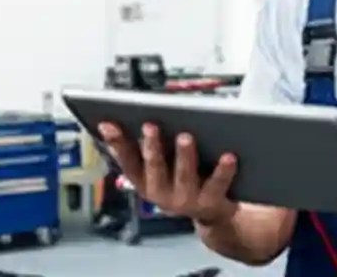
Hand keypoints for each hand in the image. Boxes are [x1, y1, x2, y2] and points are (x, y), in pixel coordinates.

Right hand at [98, 121, 238, 225]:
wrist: (212, 215)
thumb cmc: (181, 181)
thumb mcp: (158, 171)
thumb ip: (142, 151)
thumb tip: (116, 121)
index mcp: (145, 183)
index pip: (127, 162)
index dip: (116, 144)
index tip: (108, 124)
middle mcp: (161, 194)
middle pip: (154, 168)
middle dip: (152, 147)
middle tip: (150, 126)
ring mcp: (186, 200)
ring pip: (184, 176)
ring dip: (184, 156)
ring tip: (185, 137)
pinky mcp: (210, 203)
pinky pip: (217, 184)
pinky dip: (223, 170)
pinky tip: (228, 155)